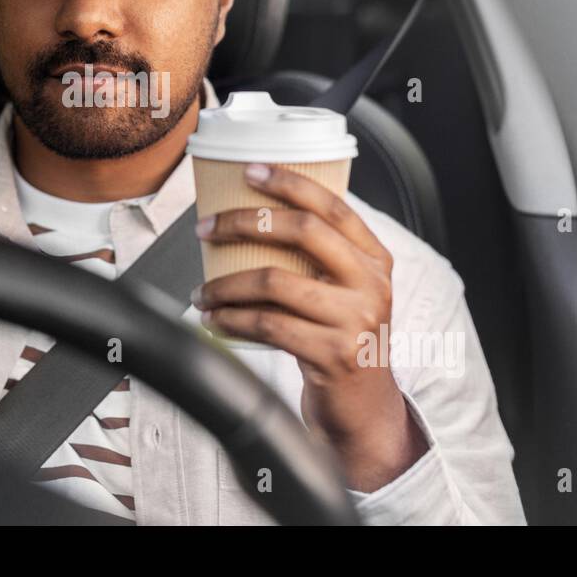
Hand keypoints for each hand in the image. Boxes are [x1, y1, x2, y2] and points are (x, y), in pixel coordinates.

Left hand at [193, 163, 427, 491]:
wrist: (364, 405)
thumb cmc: (341, 338)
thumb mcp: (346, 291)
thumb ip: (319, 257)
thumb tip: (251, 216)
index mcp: (375, 258)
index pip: (332, 205)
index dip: (289, 183)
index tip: (249, 172)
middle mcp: (371, 283)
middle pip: (303, 231)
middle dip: (243, 223)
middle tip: (205, 228)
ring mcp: (355, 319)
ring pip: (275, 281)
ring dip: (225, 283)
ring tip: (201, 291)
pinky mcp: (333, 354)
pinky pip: (268, 325)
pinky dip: (232, 320)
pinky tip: (214, 319)